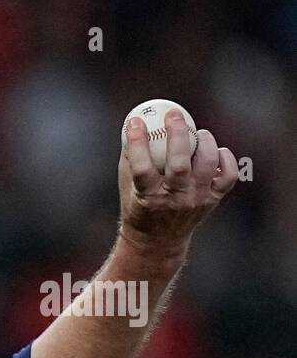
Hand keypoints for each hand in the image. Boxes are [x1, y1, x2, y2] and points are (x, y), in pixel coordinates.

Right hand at [118, 110, 237, 257]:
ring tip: (200, 133)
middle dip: (177, 134)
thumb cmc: (139, 207)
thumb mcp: (127, 187)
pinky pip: (229, 175)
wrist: (157, 242)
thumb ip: (130, 159)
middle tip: (174, 116)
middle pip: (180, 163)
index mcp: (147, 197)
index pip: (142, 166)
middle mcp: (174, 198)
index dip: (138, 142)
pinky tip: (217, 151)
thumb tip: (133, 125)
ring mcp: (196, 200)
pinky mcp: (212, 200)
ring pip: (208, 164)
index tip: (136, 121)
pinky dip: (227, 159)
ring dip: (205, 142)